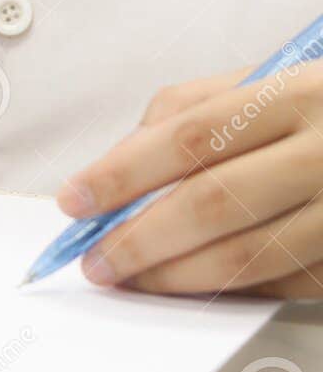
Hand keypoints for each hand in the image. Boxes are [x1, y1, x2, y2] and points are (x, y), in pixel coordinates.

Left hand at [58, 64, 322, 298]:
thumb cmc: (322, 104)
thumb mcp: (261, 81)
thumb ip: (185, 112)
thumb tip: (117, 167)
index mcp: (296, 95)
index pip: (188, 138)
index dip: (121, 173)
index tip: (74, 200)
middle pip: (213, 203)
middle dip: (140, 238)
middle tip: (95, 259)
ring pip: (249, 256)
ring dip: (176, 276)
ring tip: (129, 280)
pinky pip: (288, 283)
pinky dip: (232, 290)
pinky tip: (194, 287)